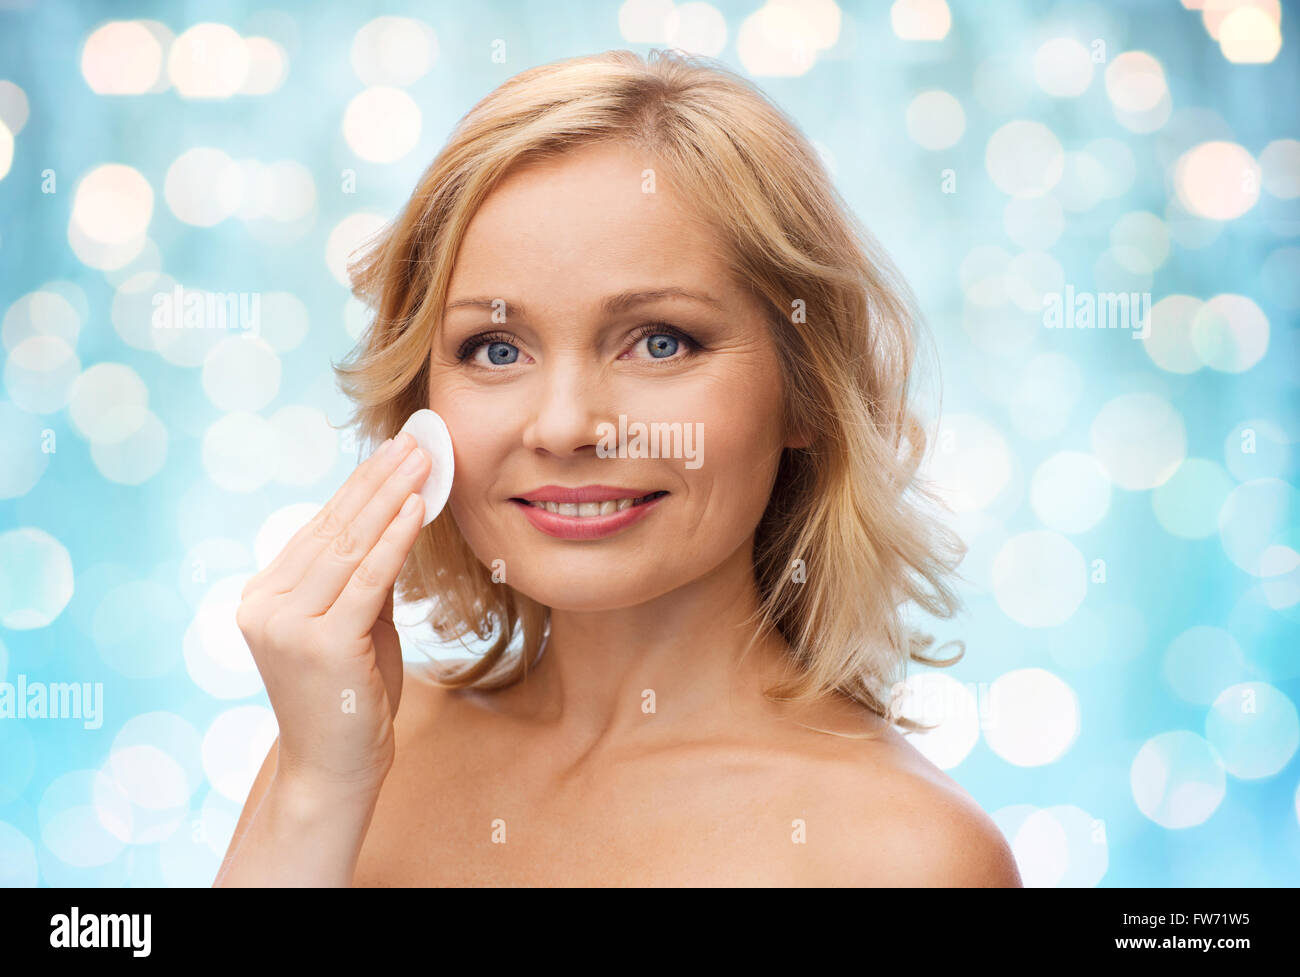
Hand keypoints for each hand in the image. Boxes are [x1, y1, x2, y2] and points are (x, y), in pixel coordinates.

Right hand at [235, 431, 430, 797]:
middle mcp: (265, 605)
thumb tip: (397, 517)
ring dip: (390, 497)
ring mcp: (287, 624)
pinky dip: (395, 540)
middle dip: (378, 480)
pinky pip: (367, 579)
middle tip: (415, 440)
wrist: (335, 770)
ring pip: (348, 546)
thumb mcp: (356, 625)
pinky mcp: (319, 643)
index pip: (319, 529)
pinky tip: (417, 508)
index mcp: (264, 596)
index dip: (360, 486)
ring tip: (423, 460)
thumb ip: (364, 577)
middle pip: (332, 529)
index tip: (393, 450)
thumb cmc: (350, 698)